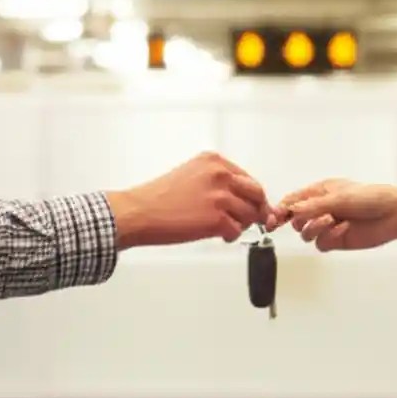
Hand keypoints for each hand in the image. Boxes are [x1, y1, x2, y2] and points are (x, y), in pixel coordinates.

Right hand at [106, 152, 277, 248]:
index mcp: (214, 161)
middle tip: (255, 220)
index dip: (254, 195)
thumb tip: (242, 198)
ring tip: (226, 228)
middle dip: (257, 209)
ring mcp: (220, 196)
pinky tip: (220, 235)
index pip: (248, 178)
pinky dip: (231, 236)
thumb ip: (217, 182)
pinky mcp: (217, 218)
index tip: (256, 205)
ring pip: (251, 214)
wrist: (138, 212)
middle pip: (256, 193)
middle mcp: (220, 174)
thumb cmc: (158, 198)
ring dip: (242, 225)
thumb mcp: (191, 176)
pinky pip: (237, 230)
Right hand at [278, 179, 396, 250]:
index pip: (294, 200)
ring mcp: (329, 224)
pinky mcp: (337, 239)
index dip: (282, 208)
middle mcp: (322, 207)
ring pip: (306, 233)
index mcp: (321, 191)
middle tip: (305, 220)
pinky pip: (321, 244)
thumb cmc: (371, 197)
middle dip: (299, 220)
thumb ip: (312, 206)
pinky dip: (329, 238)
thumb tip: (291, 210)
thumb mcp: (338, 197)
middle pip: (296, 219)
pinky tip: (343, 230)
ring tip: (330, 222)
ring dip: (315, 228)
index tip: (275, 218)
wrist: (393, 215)